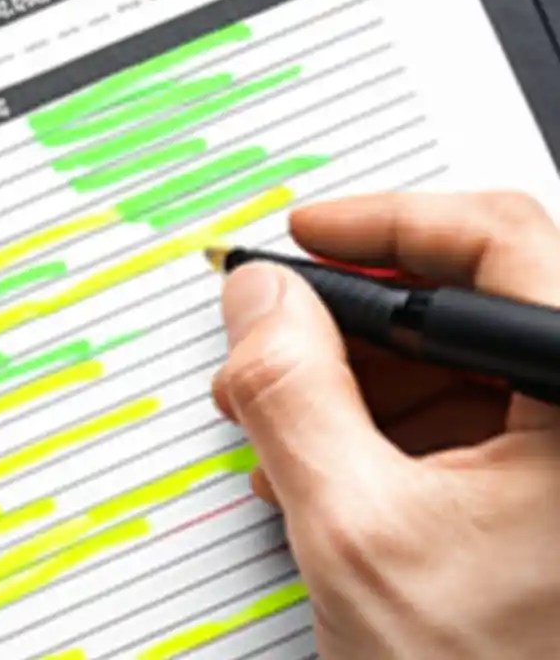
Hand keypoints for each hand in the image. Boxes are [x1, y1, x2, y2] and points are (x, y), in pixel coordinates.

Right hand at [213, 192, 559, 657]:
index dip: (383, 223)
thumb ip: (292, 395)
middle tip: (270, 336)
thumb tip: (258, 300)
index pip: (497, 242)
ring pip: (471, 364)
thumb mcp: (355, 532)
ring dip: (363, 379)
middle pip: (478, 302)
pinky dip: (395, 427)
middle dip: (353, 319)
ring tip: (282, 417)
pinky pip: (479, 422)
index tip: (305, 233)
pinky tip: (332, 460)